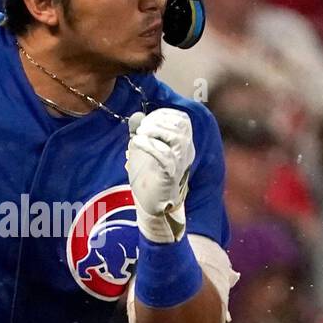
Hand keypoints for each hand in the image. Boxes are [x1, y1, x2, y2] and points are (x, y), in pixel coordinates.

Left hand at [126, 108, 194, 242]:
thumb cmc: (150, 178)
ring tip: (140, 134)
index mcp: (183, 144)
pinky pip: (164, 155)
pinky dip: (150, 145)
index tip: (147, 120)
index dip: (164, 115)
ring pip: (176, 137)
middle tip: (142, 127)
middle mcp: (186, 152)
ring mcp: (180, 163)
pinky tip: (137, 143)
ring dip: (156, 130)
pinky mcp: (171, 174)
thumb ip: (142, 134)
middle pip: (181, 125)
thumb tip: (136, 117)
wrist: (155, 207)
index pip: (182, 119)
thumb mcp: (145, 151)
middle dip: (159, 120)